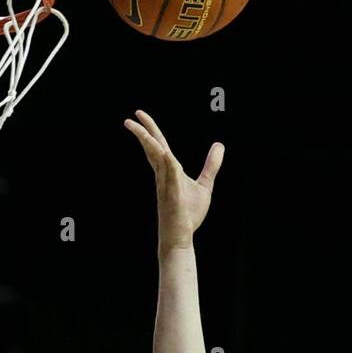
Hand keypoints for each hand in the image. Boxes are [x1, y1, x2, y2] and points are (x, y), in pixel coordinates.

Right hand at [125, 110, 223, 252]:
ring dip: (149, 144)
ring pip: (157, 160)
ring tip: (139, 128)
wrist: (180, 236)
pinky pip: (170, 178)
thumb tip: (219, 145)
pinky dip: (168, 165)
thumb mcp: (204, 185)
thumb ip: (211, 165)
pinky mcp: (171, 197)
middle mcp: (163, 176)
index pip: (159, 146)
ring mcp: (165, 185)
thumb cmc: (189, 213)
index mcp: (169, 171)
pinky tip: (167, 154)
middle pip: (153, 149)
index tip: (140, 116)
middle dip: (143, 132)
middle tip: (132, 116)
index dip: (150, 130)